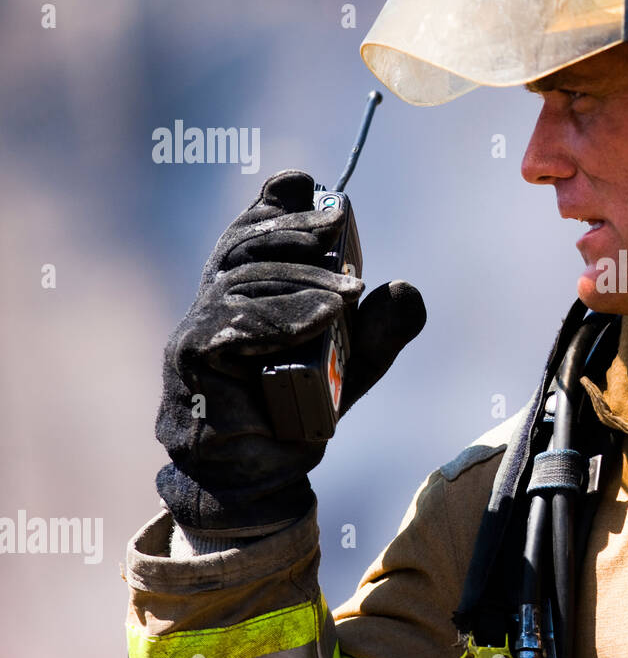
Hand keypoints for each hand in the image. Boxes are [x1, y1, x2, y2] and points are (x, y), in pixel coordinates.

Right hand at [154, 170, 424, 534]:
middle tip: (339, 226)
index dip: (274, 204)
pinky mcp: (192, 360)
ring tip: (346, 291)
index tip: (304, 183)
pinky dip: (280, 316)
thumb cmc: (303, 409)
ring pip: (242, 282)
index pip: (252, 233)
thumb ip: (382, 326)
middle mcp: (216, 302)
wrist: (268, 473)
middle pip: (245, 247)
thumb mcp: (355, 360)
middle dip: (294, 231)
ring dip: (299, 279)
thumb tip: (405, 287)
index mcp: (248, 290)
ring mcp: (198, 329)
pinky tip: (321, 315)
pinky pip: (231, 325)